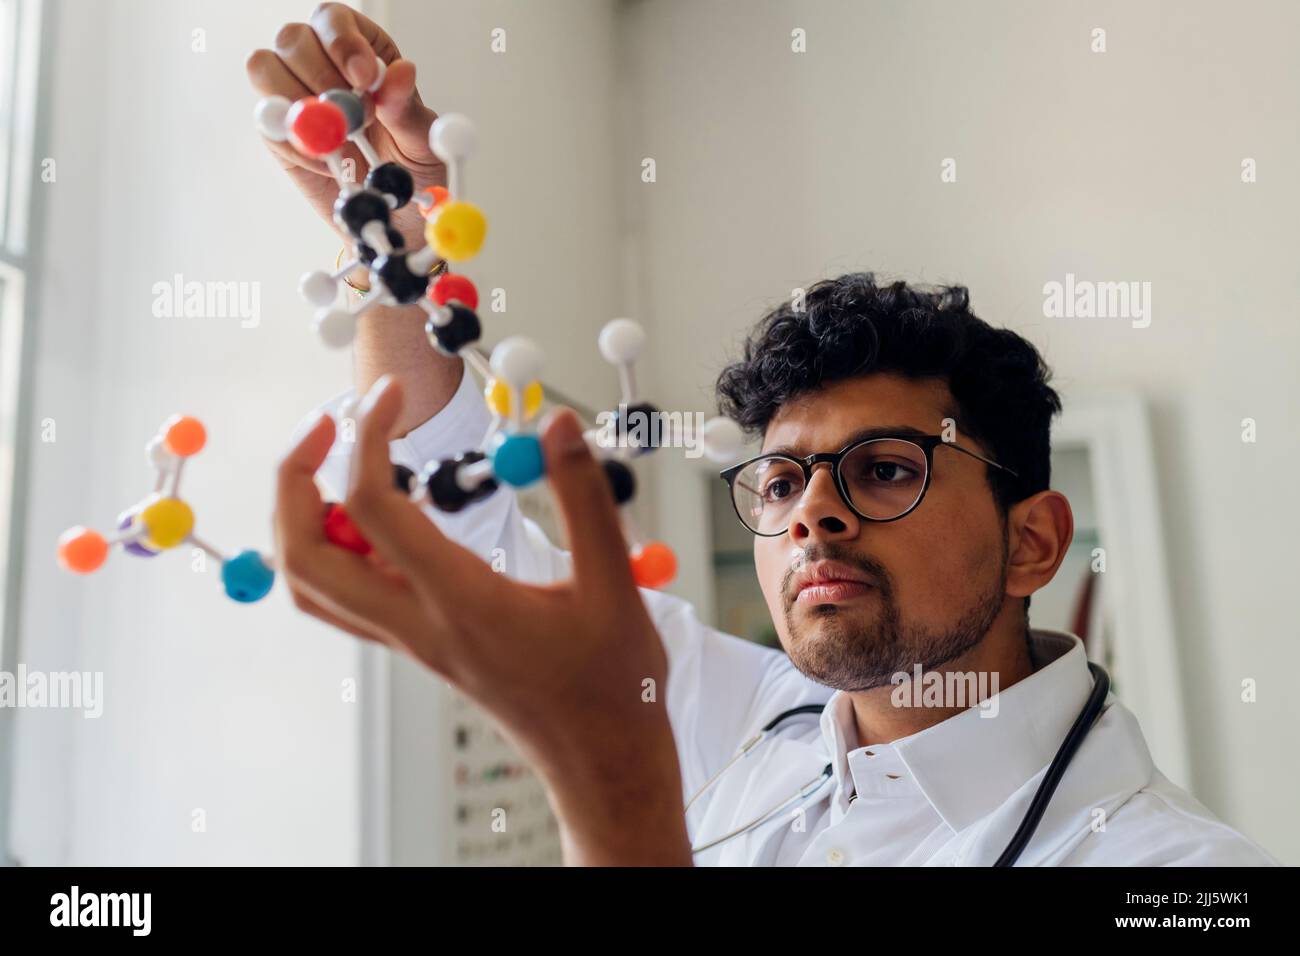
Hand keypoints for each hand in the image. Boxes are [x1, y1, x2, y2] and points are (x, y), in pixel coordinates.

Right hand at [246, 2, 442, 251]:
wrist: (396, 219)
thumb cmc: (415, 172)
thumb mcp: (422, 141)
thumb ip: (406, 108)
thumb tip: (401, 71)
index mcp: (363, 51)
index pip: (335, 20)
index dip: (342, 42)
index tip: (364, 77)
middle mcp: (323, 63)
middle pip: (294, 39)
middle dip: (318, 75)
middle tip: (353, 118)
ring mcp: (294, 95)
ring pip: (264, 68)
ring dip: (300, 106)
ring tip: (341, 141)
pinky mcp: (277, 131)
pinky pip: (268, 122)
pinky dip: (295, 143)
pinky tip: (328, 164)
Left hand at [273, 376, 692, 864]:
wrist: (601, 758)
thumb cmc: (612, 683)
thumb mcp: (615, 585)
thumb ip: (586, 500)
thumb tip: (558, 425)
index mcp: (460, 603)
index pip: (373, 507)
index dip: (368, 436)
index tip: (393, 394)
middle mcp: (418, 626)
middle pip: (304, 556)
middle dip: (295, 479)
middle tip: (330, 422)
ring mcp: (411, 642)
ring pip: (313, 584)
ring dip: (303, 517)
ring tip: (340, 462)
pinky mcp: (419, 647)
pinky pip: (344, 599)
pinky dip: (335, 549)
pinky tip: (381, 518)